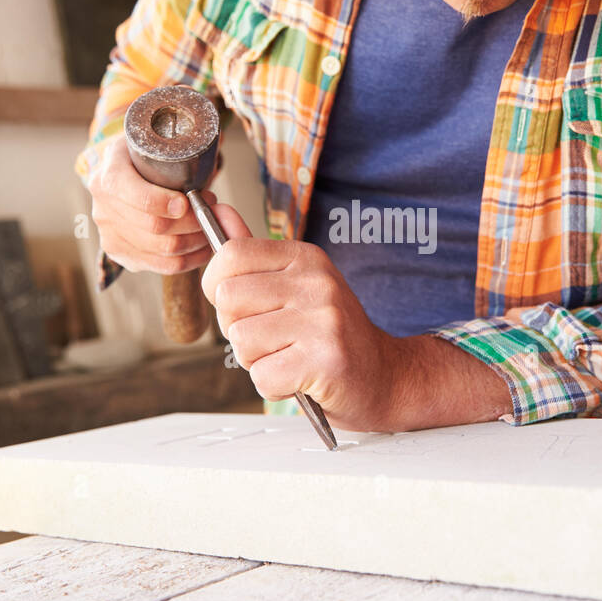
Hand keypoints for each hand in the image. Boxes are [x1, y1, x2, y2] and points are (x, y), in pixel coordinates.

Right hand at [87, 135, 220, 274]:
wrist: (118, 173)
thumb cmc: (141, 157)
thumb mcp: (149, 143)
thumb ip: (174, 148)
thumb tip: (215, 153)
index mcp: (108, 176)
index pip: (136, 197)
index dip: (164, 202)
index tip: (188, 201)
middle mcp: (103, 209)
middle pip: (154, 227)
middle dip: (193, 221)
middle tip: (212, 209)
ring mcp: (110, 235)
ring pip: (162, 249)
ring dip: (196, 240)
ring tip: (211, 225)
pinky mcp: (121, 255)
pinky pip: (162, 266)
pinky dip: (191, 259)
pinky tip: (205, 247)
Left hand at [199, 212, 512, 431]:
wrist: (384, 376)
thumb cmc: (331, 336)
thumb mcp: (298, 287)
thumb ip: (255, 258)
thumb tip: (220, 213)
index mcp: (306, 258)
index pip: (233, 254)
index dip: (217, 285)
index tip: (236, 306)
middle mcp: (316, 282)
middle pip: (228, 299)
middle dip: (236, 329)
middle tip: (271, 340)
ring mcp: (324, 319)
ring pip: (241, 341)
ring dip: (256, 361)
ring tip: (289, 358)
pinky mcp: (326, 360)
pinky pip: (262, 376)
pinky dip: (273, 387)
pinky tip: (298, 379)